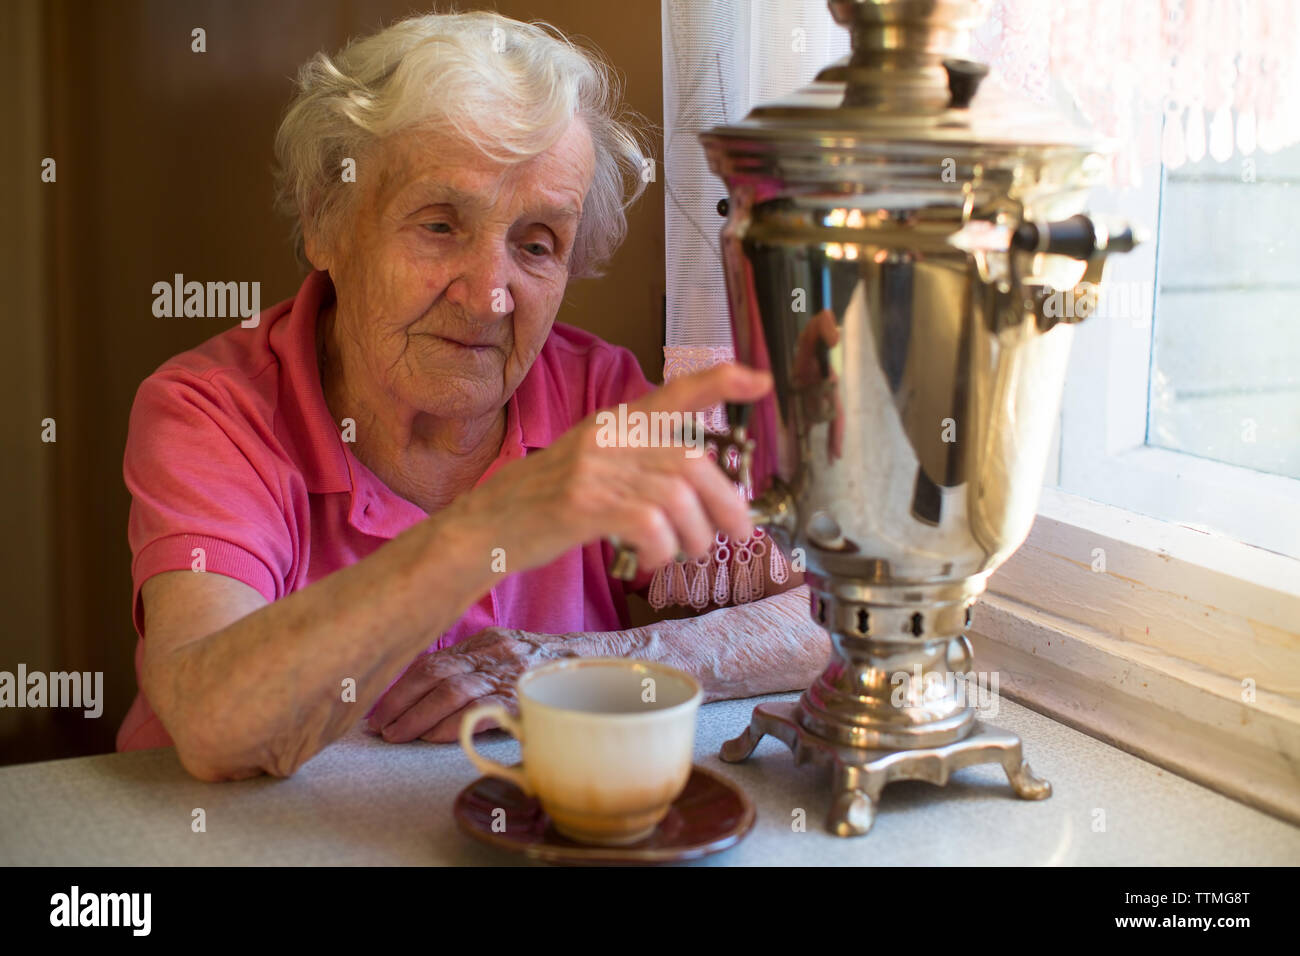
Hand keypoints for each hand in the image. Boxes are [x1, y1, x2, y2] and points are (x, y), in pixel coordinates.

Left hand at [365, 627, 579, 742]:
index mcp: (487, 641)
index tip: (377, 705)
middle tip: (378, 726)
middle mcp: (495, 653)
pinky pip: (480, 710)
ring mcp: (510, 675)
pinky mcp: (524, 698)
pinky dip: (450, 724)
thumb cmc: (546, 667)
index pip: (433, 658)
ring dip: (417, 716)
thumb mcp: (508, 652)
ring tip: (395, 735)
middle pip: (435, 673)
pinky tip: (431, 736)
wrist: (598, 665)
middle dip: (399, 700)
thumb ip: (474, 663)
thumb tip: (424, 688)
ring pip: (451, 691)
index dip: (400, 683)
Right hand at [452, 363, 773, 577]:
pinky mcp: (581, 504)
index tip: (759, 381)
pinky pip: (649, 523)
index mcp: (613, 424)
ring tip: (688, 552)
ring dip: (696, 534)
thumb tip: (702, 488)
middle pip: (691, 460)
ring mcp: (592, 468)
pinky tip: (653, 560)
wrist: (481, 530)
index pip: (674, 391)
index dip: (720, 382)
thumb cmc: (541, 506)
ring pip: (677, 495)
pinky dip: (664, 550)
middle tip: (736, 532)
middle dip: (725, 502)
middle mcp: (606, 437)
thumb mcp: (591, 467)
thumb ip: (639, 464)